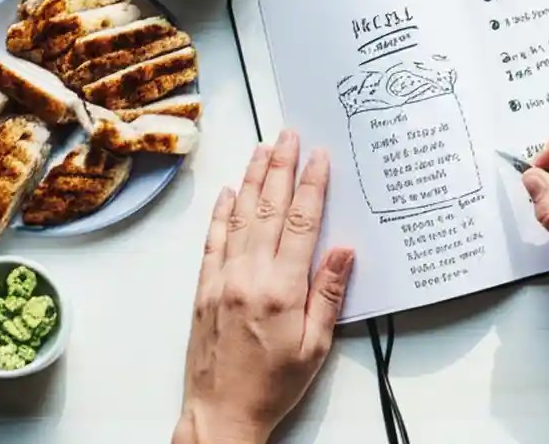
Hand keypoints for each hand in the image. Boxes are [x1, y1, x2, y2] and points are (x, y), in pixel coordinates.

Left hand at [174, 131, 354, 443]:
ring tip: (262, 149)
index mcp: (280, 290)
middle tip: (289, 135)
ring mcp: (221, 279)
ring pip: (239, 216)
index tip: (319, 157)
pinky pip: (213, 240)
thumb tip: (344, 250)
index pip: (299, 223)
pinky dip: (221, 212)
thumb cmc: (272, 385)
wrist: (221, 413)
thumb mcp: (316, 346)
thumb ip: (329, 294)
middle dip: (280, 167)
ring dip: (252, 179)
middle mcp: (247, 277)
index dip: (311, 186)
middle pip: (268, 209)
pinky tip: (229, 192)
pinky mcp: (204, 288)